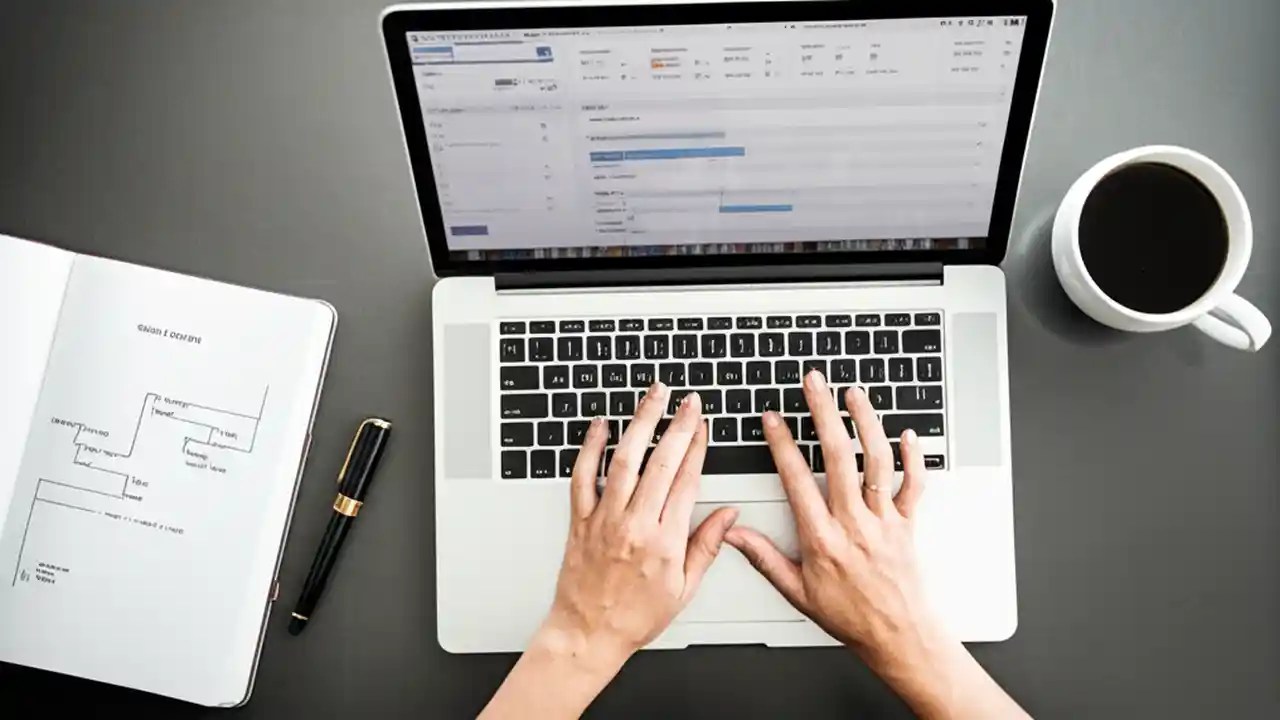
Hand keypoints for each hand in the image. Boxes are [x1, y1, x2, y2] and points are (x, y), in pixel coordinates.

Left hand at [542, 382, 737, 659]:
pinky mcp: (579, 520)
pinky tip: (601, 426)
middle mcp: (634, 524)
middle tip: (685, 400)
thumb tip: (728, 516)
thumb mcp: (684, 589)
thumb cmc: (635, 617)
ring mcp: (604, 519)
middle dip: (676, 425)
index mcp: (665, 541)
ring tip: (651, 397)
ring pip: (624, 460)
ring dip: (639, 423)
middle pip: (660, 462)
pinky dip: (590, 448)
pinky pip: (582, 476)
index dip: (696, 446)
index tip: (702, 424)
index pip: (686, 480)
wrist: (588, 634)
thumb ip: (706, 547)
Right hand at [725, 371, 1028, 718]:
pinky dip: (913, 457)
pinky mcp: (908, 524)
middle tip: (814, 383)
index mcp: (821, 537)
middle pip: (838, 456)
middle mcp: (853, 522)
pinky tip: (905, 433)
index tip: (772, 418)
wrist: (898, 637)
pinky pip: (915, 485)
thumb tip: (733, 534)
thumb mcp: (796, 592)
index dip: (781, 444)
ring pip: (876, 462)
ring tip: (854, 393)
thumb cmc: (848, 616)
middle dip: (824, 413)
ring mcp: (884, 520)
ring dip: (866, 422)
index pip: (796, 479)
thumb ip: (763, 558)